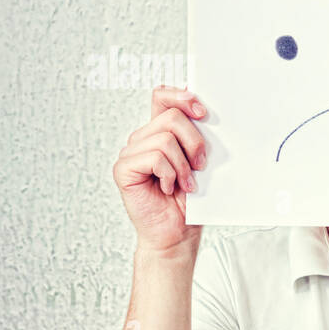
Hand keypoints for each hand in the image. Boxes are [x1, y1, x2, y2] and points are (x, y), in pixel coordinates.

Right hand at [113, 85, 208, 254]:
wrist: (178, 233)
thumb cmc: (190, 201)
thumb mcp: (201, 162)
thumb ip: (199, 136)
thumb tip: (205, 110)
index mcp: (160, 132)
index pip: (162, 96)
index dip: (181, 96)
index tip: (203, 111)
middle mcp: (143, 139)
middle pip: (172, 117)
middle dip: (195, 142)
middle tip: (201, 166)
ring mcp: (131, 153)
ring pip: (165, 139)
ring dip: (183, 166)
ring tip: (185, 184)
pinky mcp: (124, 169)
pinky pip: (154, 157)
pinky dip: (169, 174)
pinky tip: (167, 188)